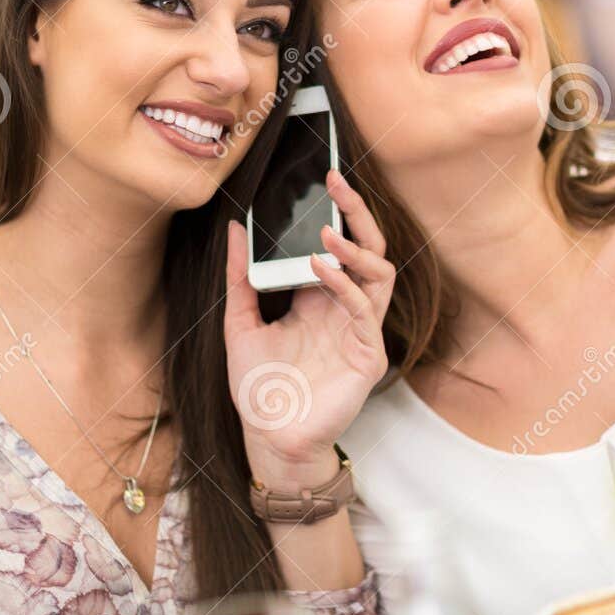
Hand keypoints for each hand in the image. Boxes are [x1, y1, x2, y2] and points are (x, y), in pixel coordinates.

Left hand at [224, 169, 394, 489]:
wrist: (269, 437)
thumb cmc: (259, 386)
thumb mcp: (239, 323)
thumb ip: (240, 277)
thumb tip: (234, 228)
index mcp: (321, 298)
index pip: (342, 244)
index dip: (339, 211)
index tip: (323, 178)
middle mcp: (346, 310)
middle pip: (370, 249)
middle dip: (358, 213)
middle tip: (337, 181)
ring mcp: (362, 332)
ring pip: (380, 274)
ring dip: (357, 248)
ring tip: (327, 231)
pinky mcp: (369, 357)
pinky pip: (366, 312)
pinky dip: (346, 285)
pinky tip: (322, 269)